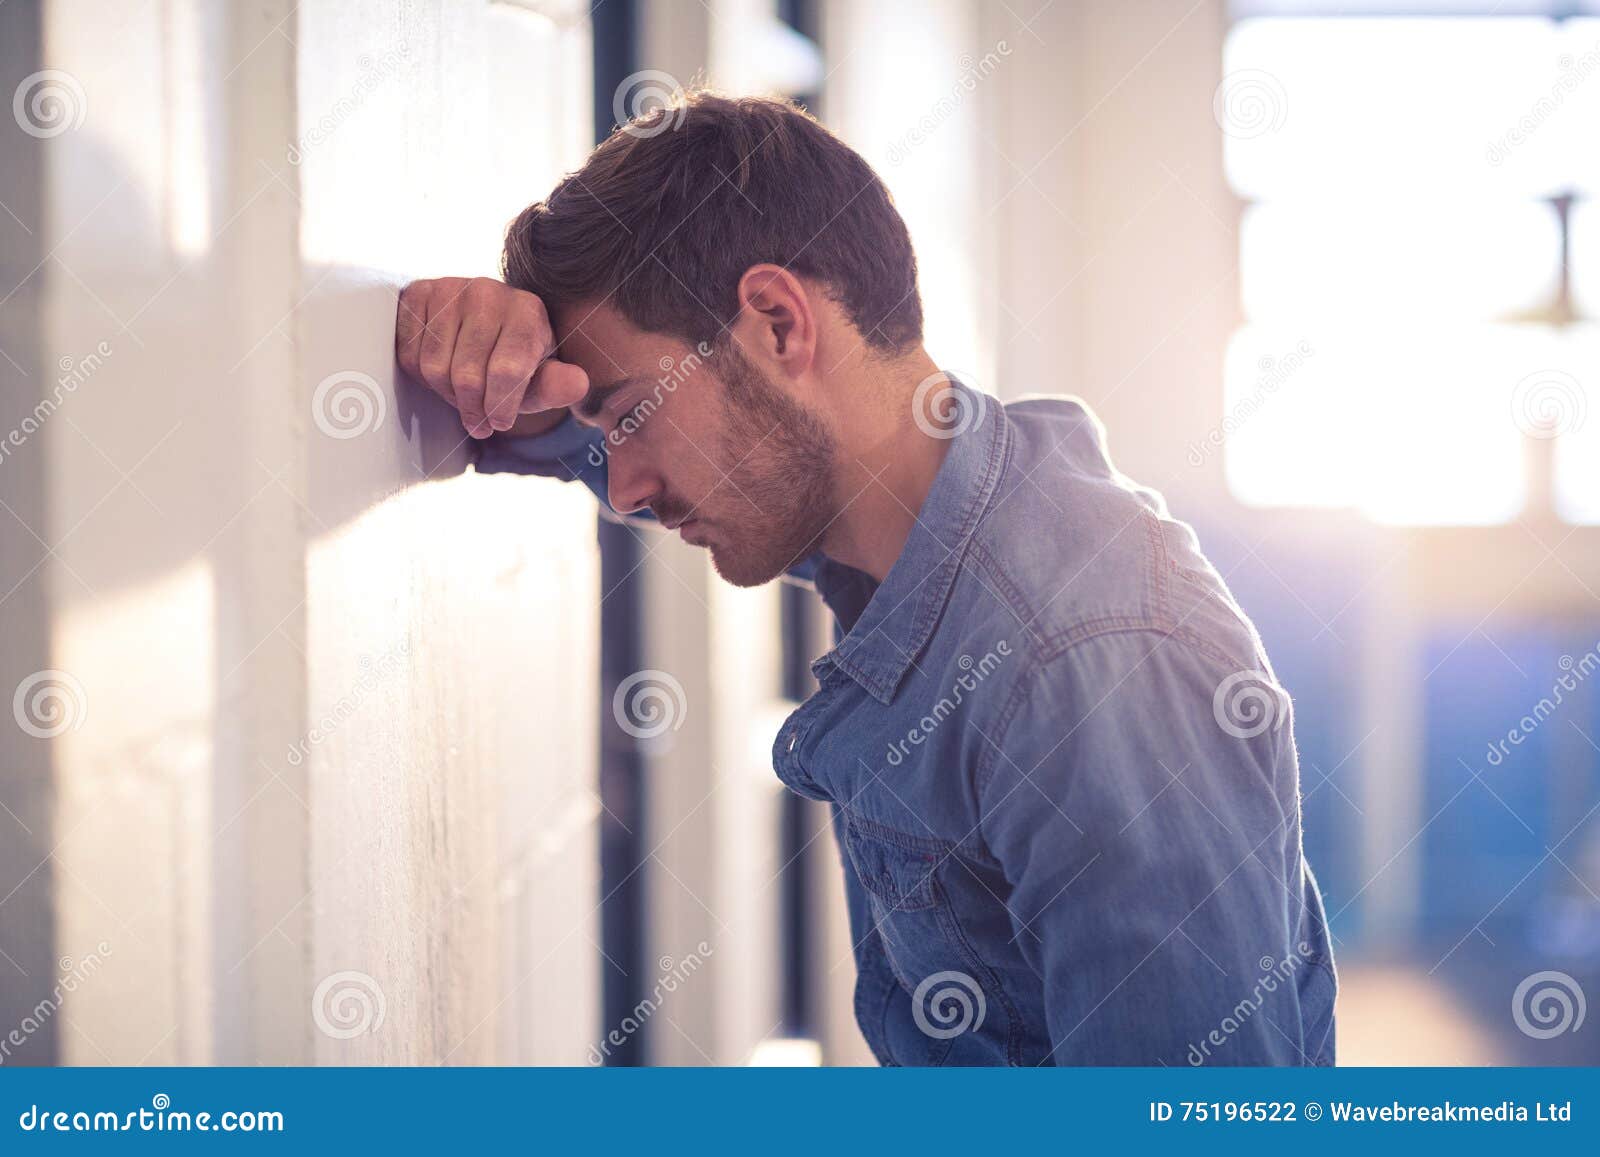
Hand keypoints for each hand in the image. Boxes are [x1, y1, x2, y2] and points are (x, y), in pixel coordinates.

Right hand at [395, 276, 588, 438]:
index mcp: (528, 310)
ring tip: (462, 392)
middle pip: (467, 376)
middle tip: (478, 417)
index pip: (508, 371)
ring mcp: (450, 288)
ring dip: (446, 393)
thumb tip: (577, 384)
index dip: (500, 407)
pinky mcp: (418, 293)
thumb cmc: (516, 359)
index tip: (499, 424)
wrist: (483, 327)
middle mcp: (489, 291)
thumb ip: (557, 386)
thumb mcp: (540, 378)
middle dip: (472, 408)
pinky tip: (441, 369)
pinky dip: (421, 375)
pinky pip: (409, 353)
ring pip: (434, 368)